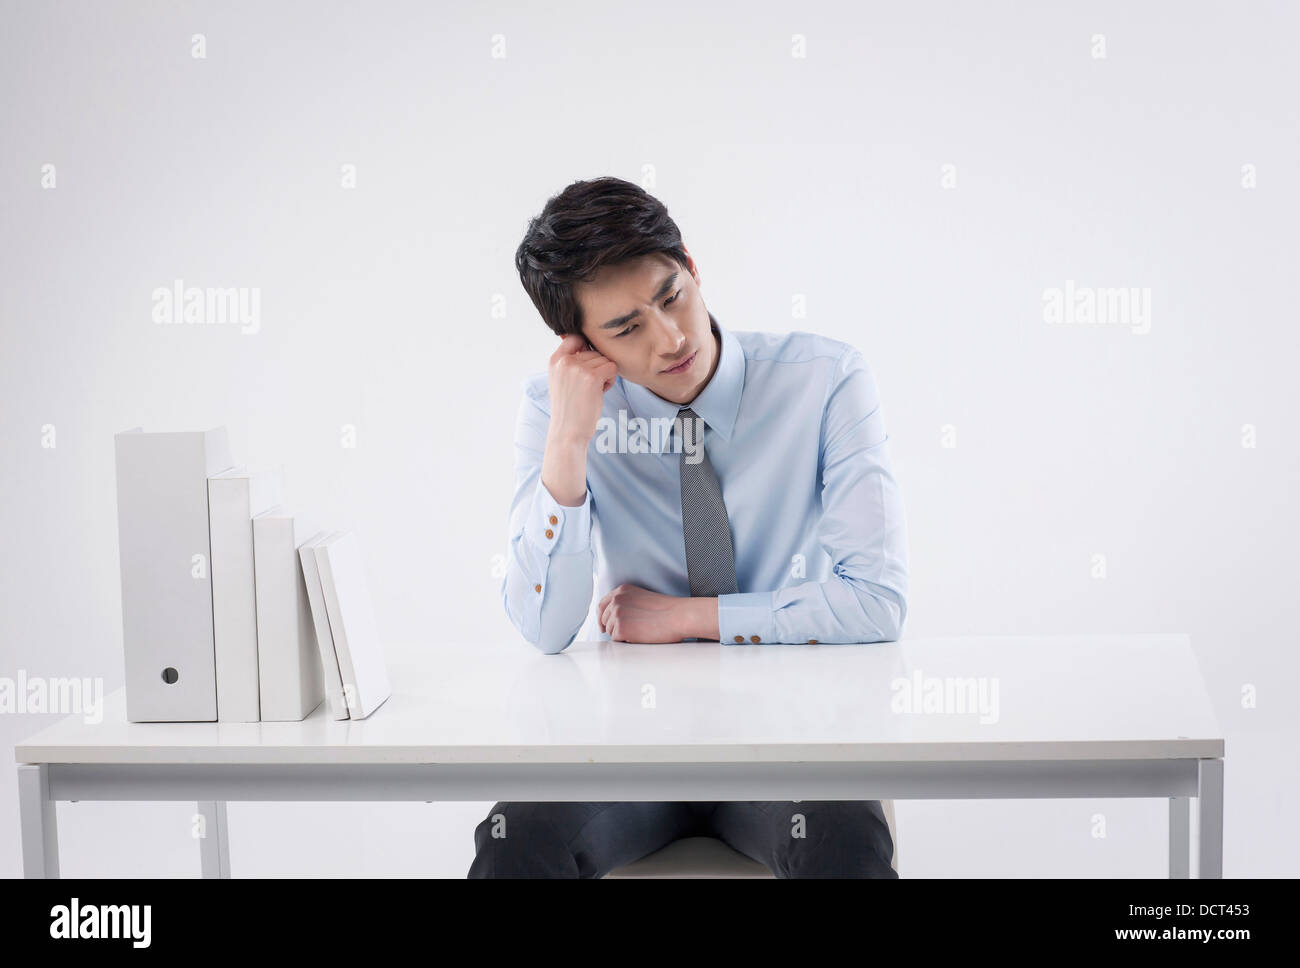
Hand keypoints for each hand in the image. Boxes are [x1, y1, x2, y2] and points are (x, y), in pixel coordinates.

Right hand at [546, 333, 617, 448]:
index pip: (574, 337)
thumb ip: (570, 361)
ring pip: (604, 360)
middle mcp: (564, 361)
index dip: (586, 347)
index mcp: (555, 360)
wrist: (567, 432)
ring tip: (592, 391)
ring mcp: (578, 368)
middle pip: (594, 350)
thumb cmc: (568, 408)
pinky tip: (599, 393)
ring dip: (604, 375)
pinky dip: (610, 381)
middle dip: (596, 367)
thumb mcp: (561, 379)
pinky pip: (612, 368)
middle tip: (587, 387)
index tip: (588, 363)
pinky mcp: (592, 377)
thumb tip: (586, 341)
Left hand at [598, 584, 717, 642]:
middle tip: (628, 633)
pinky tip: (640, 636)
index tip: (604, 625)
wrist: (678, 616)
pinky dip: (626, 641)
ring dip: (621, 635)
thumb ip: (626, 603)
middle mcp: (616, 599)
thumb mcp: (641, 598)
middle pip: (604, 619)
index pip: (602, 604)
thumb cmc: (667, 610)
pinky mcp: (621, 628)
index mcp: (622, 590)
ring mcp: (617, 613)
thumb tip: (613, 617)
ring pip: (610, 631)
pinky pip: (616, 640)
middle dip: (612, 628)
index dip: (602, 617)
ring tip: (640, 631)